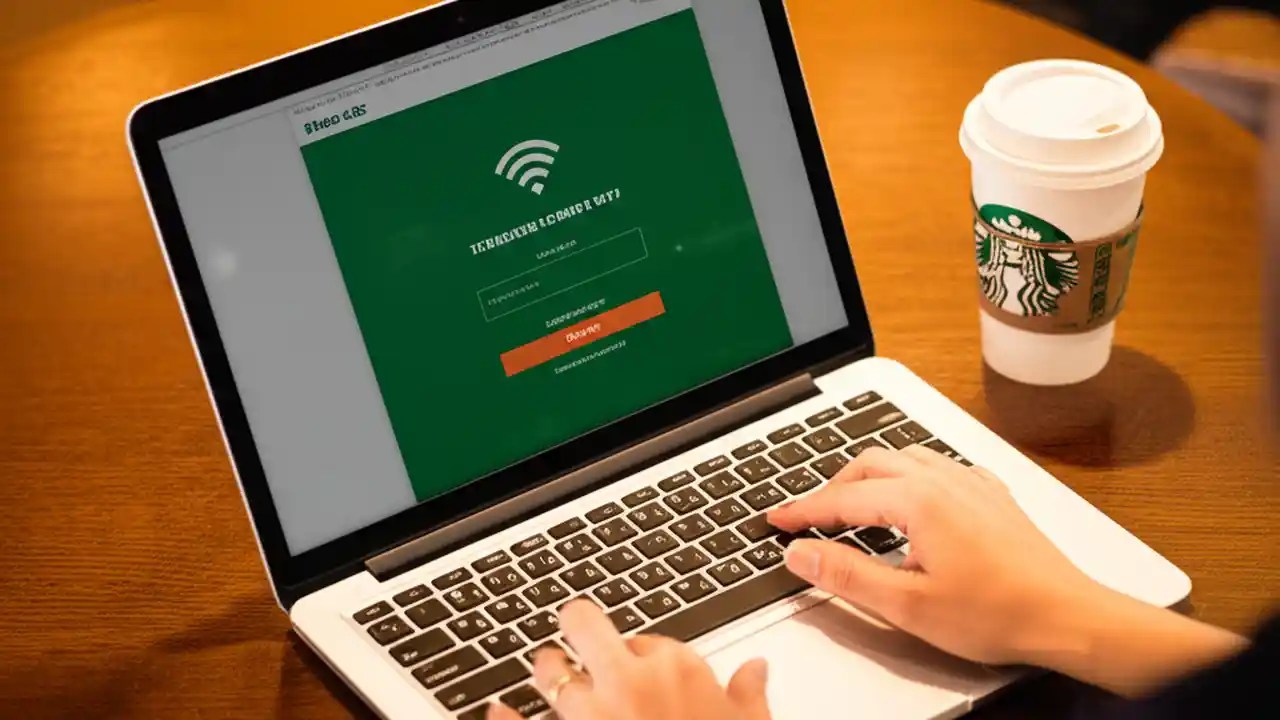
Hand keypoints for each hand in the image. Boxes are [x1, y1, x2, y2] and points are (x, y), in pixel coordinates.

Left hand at [486, 599, 770, 719]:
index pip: (647, 637)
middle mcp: (629, 681)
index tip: (641, 670)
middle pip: (582, 623)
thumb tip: (755, 670)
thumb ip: (749, 700)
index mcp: (680, 672)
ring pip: (548, 668)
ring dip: (548, 675)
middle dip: (577, 631)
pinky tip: (499, 712)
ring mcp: (589, 715)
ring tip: (553, 685)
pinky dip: (503, 718)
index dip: (639, 655)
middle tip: (577, 647)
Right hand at [767, 445, 1102, 665]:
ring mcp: (972, 483)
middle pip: (871, 464)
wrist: (1068, 616)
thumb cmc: (998, 613)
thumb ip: (847, 575)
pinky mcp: (992, 495)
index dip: (804, 510)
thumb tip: (802, 554)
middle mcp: (944, 480)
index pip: (843, 498)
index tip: (776, 520)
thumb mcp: (907, 604)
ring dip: (870, 474)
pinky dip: (909, 475)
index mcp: (919, 501)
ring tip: (850, 501)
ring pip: (906, 457)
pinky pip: (939, 466)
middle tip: (808, 514)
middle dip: (833, 486)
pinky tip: (912, 498)